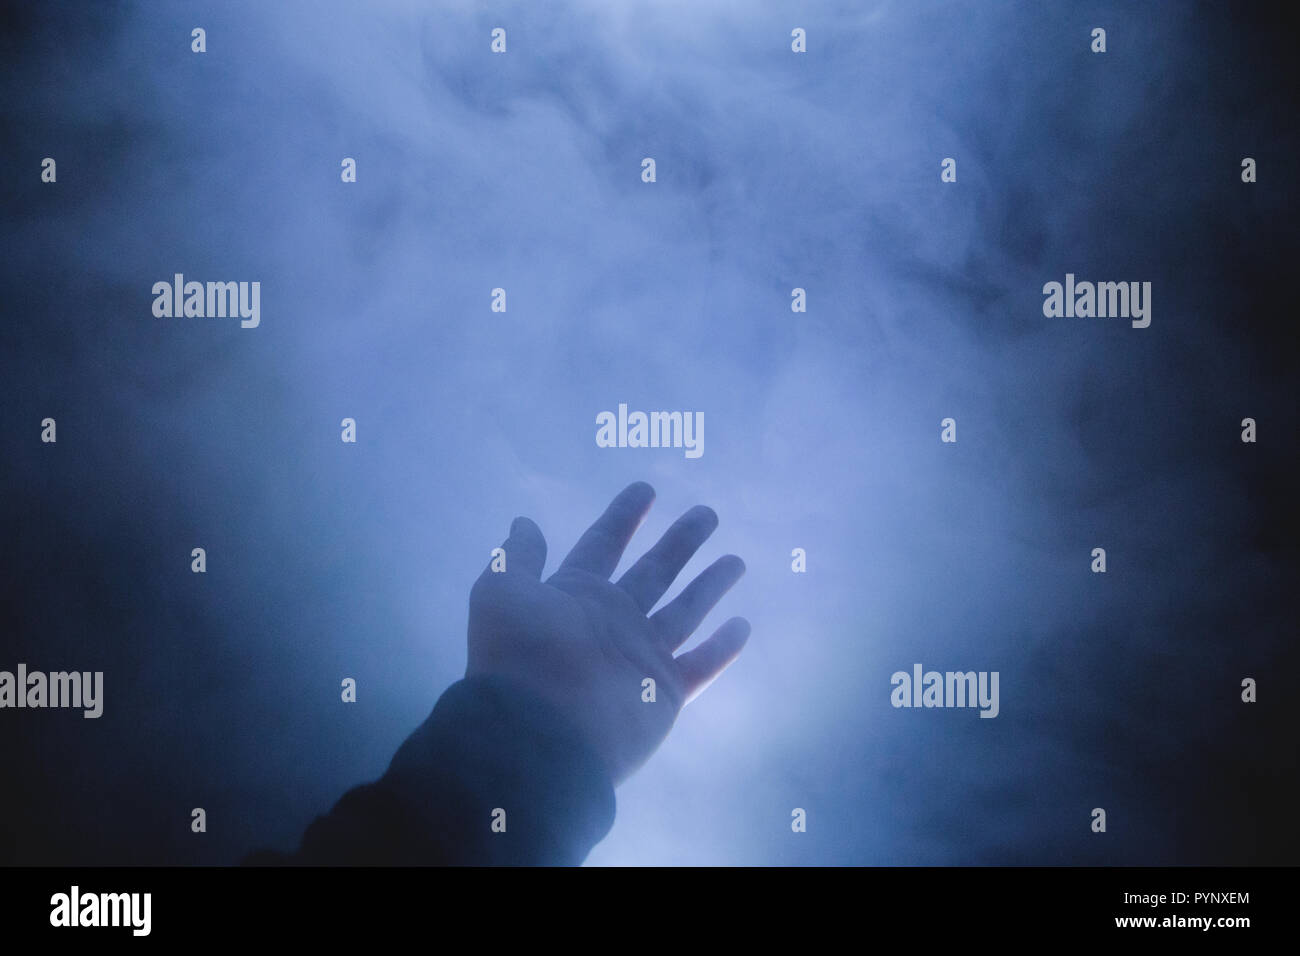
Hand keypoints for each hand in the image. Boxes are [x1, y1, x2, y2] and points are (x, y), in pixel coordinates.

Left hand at [466, 481, 749, 785]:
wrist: (537, 730)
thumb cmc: (520, 655)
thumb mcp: (501, 592)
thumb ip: (518, 556)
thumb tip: (524, 521)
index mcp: (575, 594)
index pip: (604, 543)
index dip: (624, 515)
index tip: (646, 488)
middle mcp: (611, 620)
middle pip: (654, 570)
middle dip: (680, 542)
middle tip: (707, 514)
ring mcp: (639, 655)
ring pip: (684, 610)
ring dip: (709, 585)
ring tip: (736, 560)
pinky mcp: (663, 691)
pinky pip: (700, 665)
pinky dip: (722, 648)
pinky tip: (742, 625)